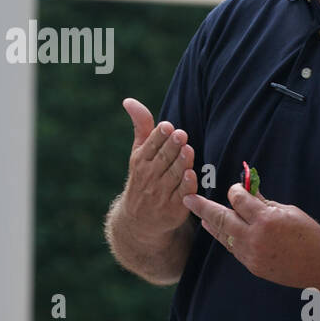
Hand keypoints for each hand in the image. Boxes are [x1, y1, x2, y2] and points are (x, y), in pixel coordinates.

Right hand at [118, 98, 197, 235]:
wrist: (138, 220)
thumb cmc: (143, 177)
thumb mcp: (139, 152)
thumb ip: (141, 126)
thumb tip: (128, 100)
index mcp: (140, 161)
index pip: (151, 146)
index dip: (159, 136)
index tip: (167, 126)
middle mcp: (148, 177)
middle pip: (163, 159)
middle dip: (172, 147)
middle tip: (181, 135)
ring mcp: (160, 195)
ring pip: (172, 176)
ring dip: (180, 164)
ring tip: (187, 150)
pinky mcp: (173, 210)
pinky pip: (181, 196)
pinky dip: (185, 187)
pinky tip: (190, 176)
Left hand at [182, 182, 319, 288]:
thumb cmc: (309, 233)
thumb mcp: (287, 211)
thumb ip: (263, 202)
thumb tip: (247, 189)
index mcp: (265, 219)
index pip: (238, 199)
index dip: (236, 191)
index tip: (237, 188)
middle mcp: (255, 237)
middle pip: (222, 218)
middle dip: (203, 207)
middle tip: (188, 198)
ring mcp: (251, 254)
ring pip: (223, 235)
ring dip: (210, 223)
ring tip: (197, 213)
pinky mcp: (252, 265)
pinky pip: (232, 248)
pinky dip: (224, 237)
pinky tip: (216, 230)